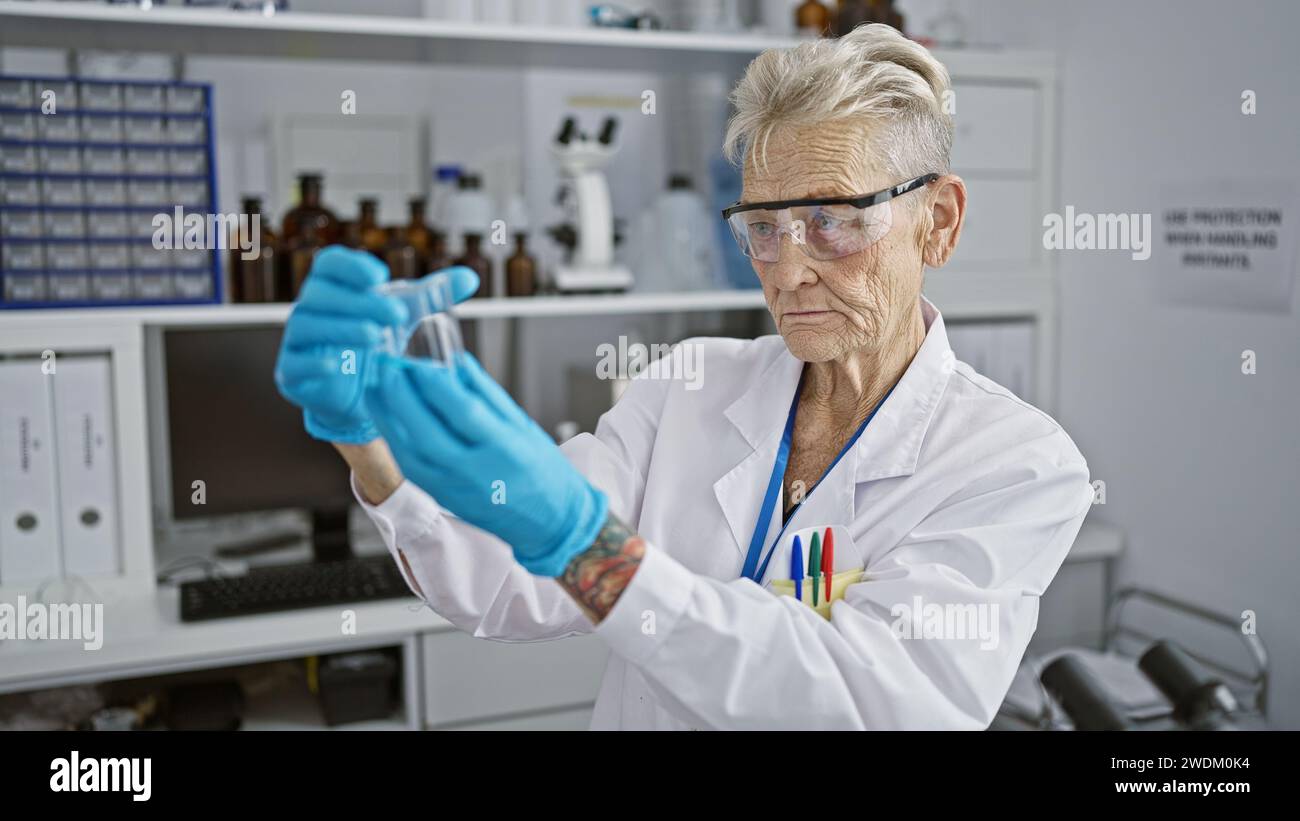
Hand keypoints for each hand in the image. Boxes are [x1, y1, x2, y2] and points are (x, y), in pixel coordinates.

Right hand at [274, 245, 477, 443]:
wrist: (360, 393)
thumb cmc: (378, 343)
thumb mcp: (406, 317)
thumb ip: (432, 295)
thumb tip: (471, 277)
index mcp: (333, 288)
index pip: (331, 264)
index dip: (351, 265)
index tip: (381, 274)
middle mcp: (309, 310)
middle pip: (321, 293)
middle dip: (358, 301)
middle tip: (396, 314)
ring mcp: (297, 341)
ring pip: (307, 325)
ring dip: (342, 328)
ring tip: (376, 335)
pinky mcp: (292, 374)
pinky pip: (295, 364)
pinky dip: (316, 364)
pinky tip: (341, 366)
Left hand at [364, 351, 608, 576]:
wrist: (549, 521)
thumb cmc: (542, 471)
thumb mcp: (523, 424)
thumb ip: (486, 392)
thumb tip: (456, 361)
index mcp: (504, 447)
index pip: (462, 411)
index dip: (434, 384)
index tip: (416, 361)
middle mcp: (476, 471)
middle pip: (426, 432)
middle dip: (400, 396)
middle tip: (386, 367)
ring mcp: (456, 489)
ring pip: (410, 452)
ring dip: (387, 417)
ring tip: (376, 388)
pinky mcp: (442, 497)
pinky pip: (410, 466)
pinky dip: (395, 439)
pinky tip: (387, 417)